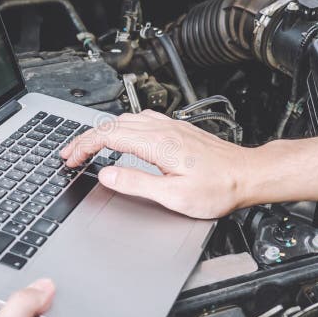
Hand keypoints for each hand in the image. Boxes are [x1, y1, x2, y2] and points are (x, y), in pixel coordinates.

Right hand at [60, 110, 251, 218]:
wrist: (248, 175)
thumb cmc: (219, 188)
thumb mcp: (174, 196)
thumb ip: (137, 183)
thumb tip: (107, 175)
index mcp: (157, 144)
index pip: (108, 136)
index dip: (83, 147)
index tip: (71, 159)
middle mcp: (162, 130)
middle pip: (111, 125)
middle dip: (85, 139)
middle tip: (70, 155)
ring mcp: (170, 126)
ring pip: (125, 120)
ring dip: (102, 132)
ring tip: (88, 147)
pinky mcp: (177, 129)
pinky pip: (140, 120)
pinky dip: (120, 127)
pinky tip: (120, 136)